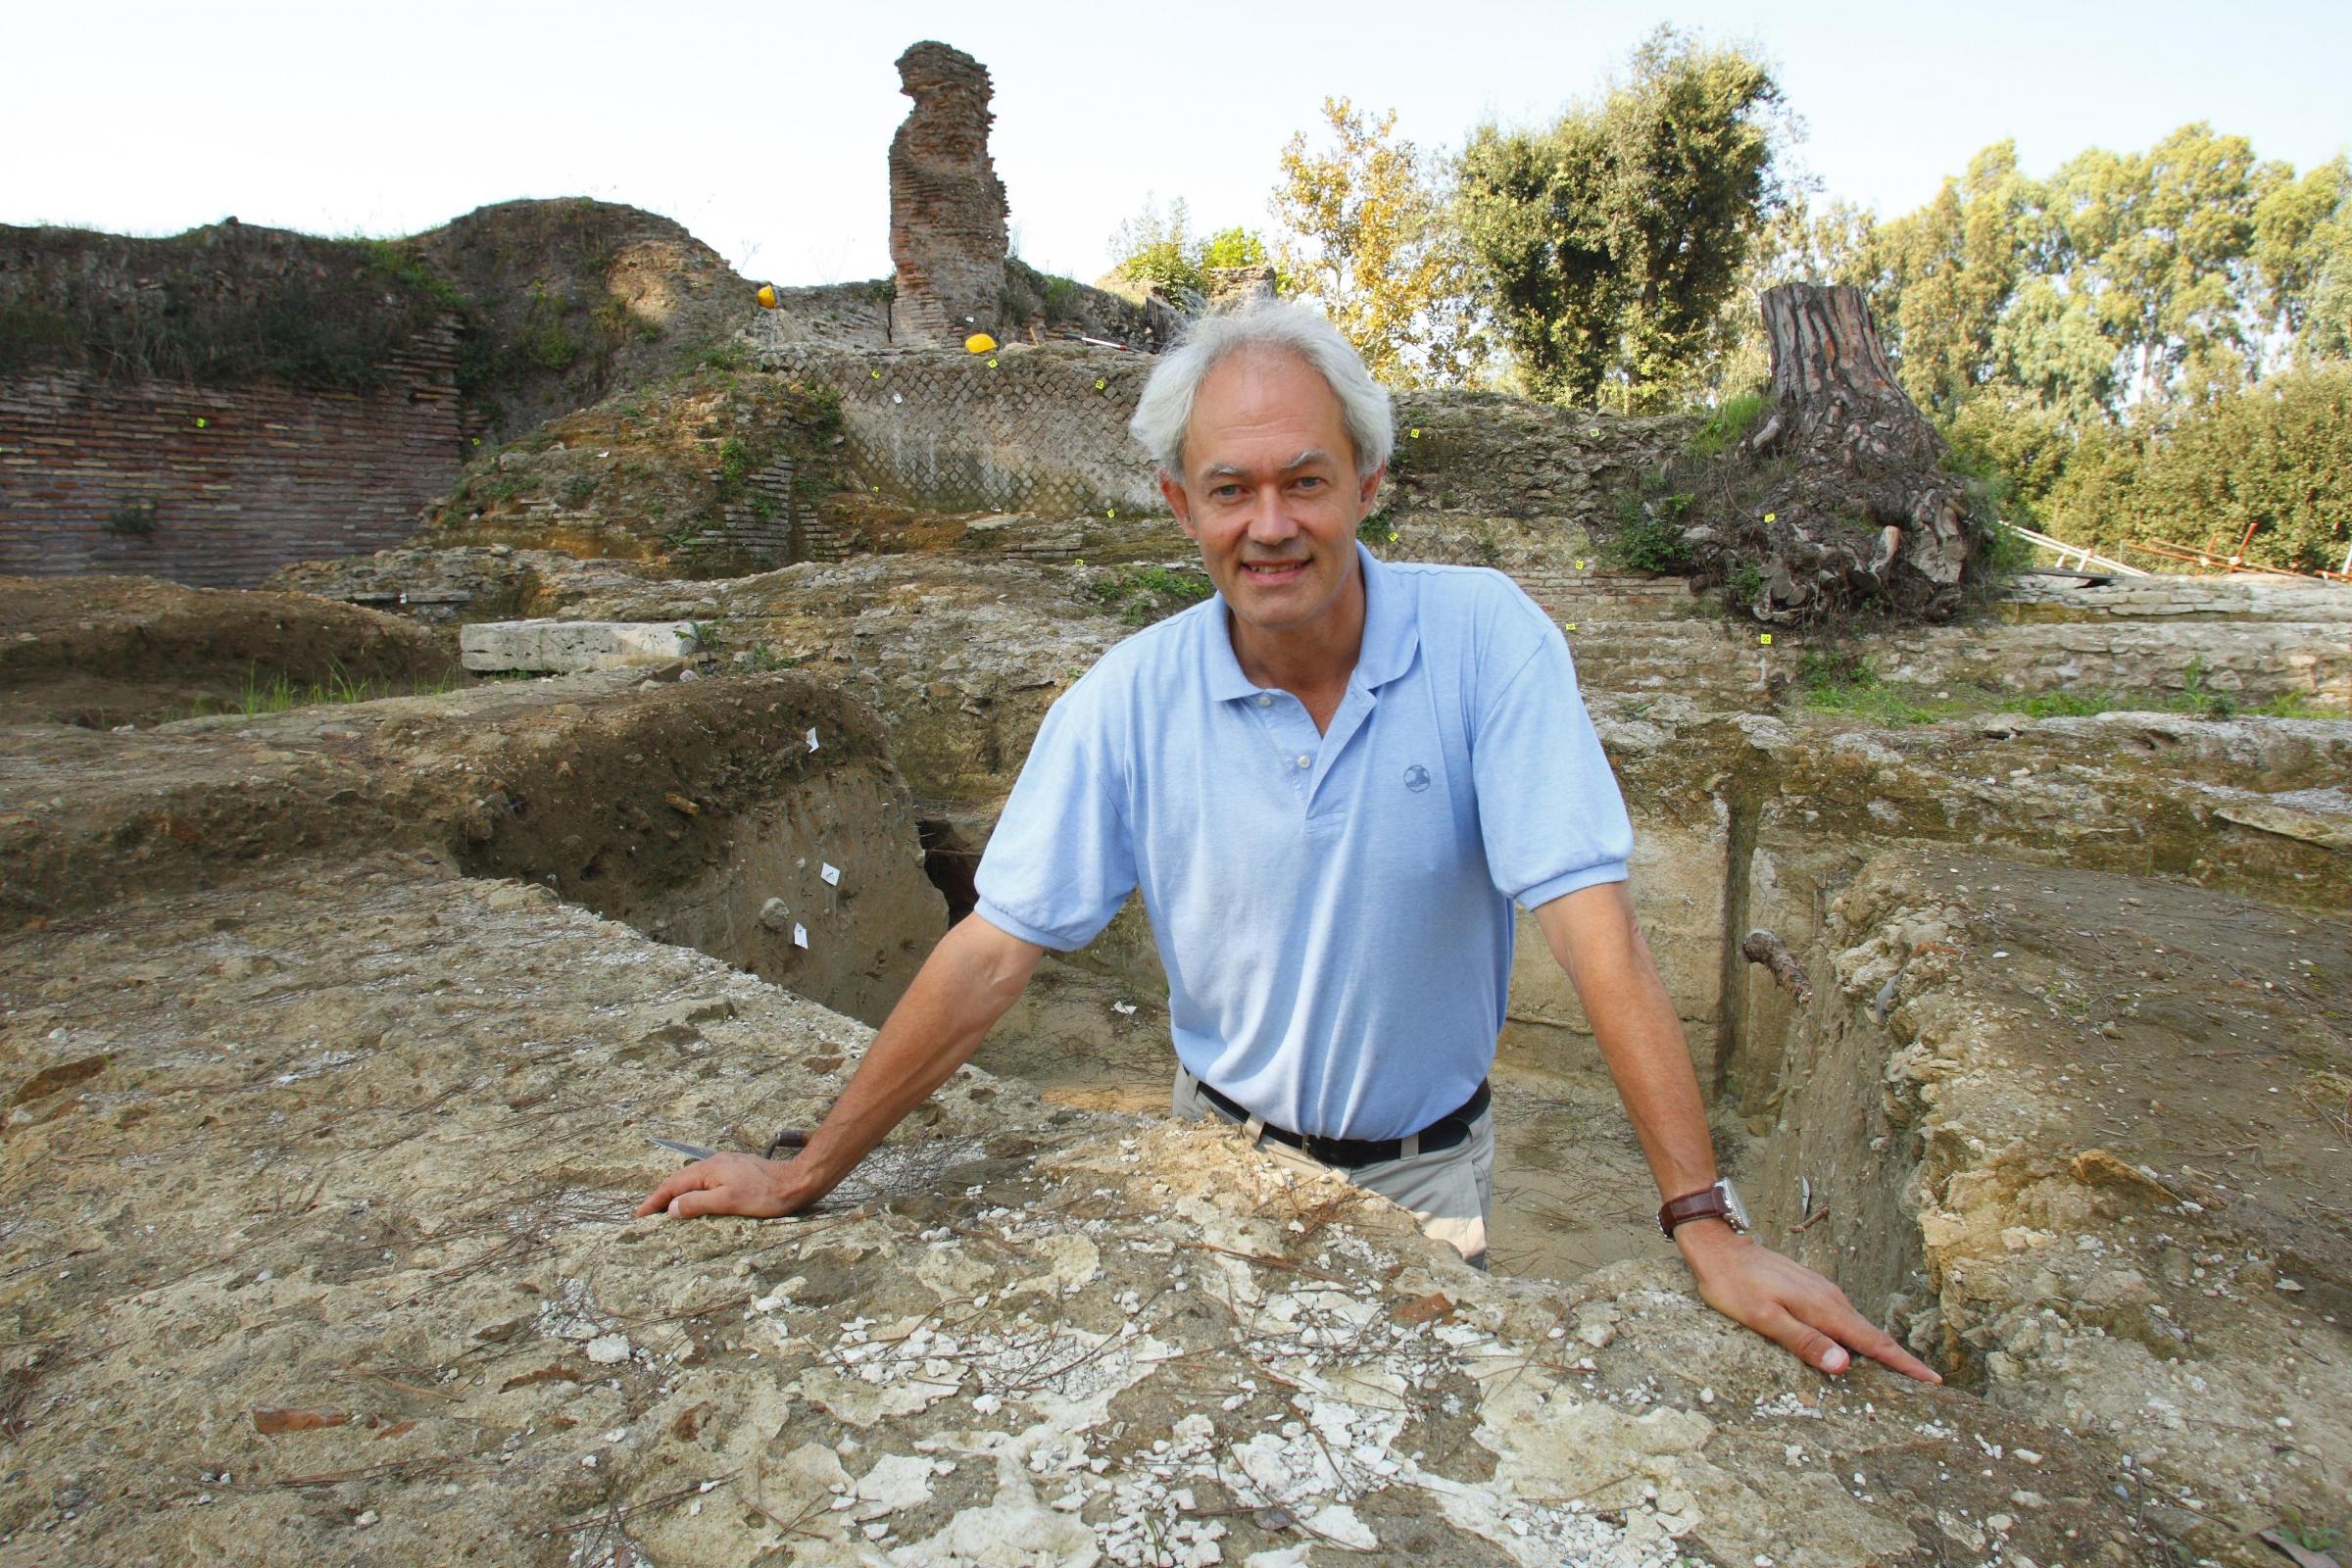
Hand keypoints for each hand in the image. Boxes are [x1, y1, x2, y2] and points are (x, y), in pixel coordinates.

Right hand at [634, 1151, 819, 1220]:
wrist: (797, 1181)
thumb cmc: (765, 1194)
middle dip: (662, 1197)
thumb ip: (698, 1204)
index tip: (639, 1215)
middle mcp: (715, 1163)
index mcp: (709, 1170)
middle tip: (648, 1215)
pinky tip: (697, 1201)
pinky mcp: (737, 1172)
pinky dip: (694, 1192)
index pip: (672, 1186)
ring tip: (667, 1210)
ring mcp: (726, 1166)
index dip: (654, 1201)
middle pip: (680, 1181)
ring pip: (693, 1180)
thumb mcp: (728, 1202)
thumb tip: (672, 1208)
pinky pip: (706, 1181)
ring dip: (678, 1194)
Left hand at [1674, 1221, 1941, 1383]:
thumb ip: (1805, 1341)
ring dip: (1879, 1348)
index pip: (1872, 1342)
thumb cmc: (1734, 1286)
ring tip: (1901, 1371)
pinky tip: (1855, 1345)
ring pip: (1858, 1325)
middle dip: (1900, 1359)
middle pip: (1872, 1335)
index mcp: (1823, 1308)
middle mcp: (1829, 1298)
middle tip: (1926, 1382)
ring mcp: (1821, 1291)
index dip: (1903, 1363)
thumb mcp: (1764, 1319)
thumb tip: (1845, 1365)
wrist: (1718, 1247)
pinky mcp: (1810, 1289)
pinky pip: (1843, 1317)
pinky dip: (1857, 1334)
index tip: (1932, 1378)